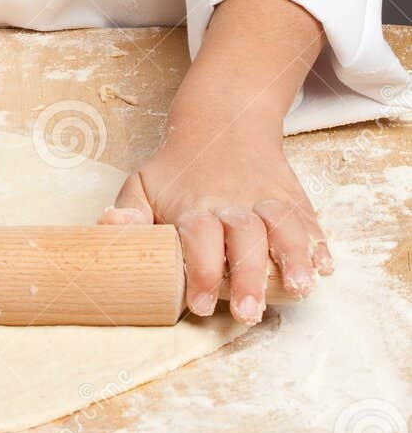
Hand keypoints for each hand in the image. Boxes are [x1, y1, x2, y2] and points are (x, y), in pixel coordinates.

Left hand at [96, 122, 333, 324]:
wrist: (224, 119)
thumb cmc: (178, 168)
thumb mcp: (144, 184)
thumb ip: (129, 214)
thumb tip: (109, 229)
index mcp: (195, 205)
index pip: (199, 237)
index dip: (201, 271)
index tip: (200, 303)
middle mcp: (233, 202)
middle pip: (244, 237)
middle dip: (248, 276)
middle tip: (249, 312)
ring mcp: (266, 198)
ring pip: (282, 225)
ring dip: (293, 257)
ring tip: (300, 288)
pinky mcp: (291, 198)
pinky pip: (308, 218)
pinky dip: (318, 242)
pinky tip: (325, 266)